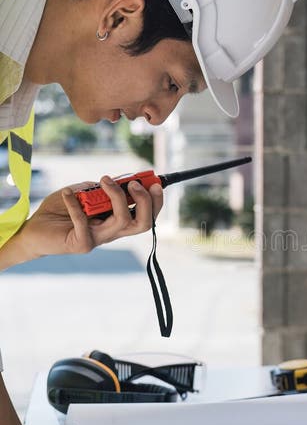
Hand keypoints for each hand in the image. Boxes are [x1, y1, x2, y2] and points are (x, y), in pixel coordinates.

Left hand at [0, 177, 162, 266]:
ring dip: (116, 196)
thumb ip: (99, 189)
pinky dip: (75, 204)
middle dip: (145, 201)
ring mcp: (98, 239)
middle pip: (143, 223)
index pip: (146, 215)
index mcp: (116, 221)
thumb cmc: (59, 209)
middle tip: (133, 184)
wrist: (34, 229)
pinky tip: (66, 194)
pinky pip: (84, 222)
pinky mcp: (82, 244)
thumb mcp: (83, 192)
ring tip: (103, 180)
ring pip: (122, 221)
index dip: (155, 201)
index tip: (154, 182)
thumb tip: (117, 180)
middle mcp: (111, 232)